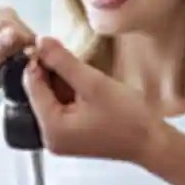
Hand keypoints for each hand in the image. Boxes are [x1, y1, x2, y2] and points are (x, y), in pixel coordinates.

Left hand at [0, 8, 34, 128]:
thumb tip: (19, 34)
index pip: (4, 20)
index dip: (24, 36)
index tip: (38, 57)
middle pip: (7, 18)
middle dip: (22, 38)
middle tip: (31, 62)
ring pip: (6, 25)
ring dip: (16, 43)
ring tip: (19, 65)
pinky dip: (7, 47)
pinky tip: (7, 64)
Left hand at [22, 36, 168, 164]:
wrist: (152, 142)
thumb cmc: (128, 118)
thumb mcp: (93, 83)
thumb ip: (63, 62)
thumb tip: (40, 42)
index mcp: (51, 128)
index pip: (31, 86)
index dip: (37, 61)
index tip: (49, 42)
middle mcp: (49, 137)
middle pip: (38, 93)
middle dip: (51, 72)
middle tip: (70, 56)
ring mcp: (60, 139)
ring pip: (50, 99)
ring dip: (62, 82)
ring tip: (84, 73)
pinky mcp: (71, 136)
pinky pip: (61, 108)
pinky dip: (70, 93)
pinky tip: (86, 86)